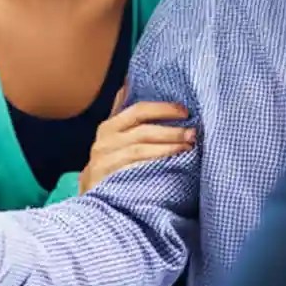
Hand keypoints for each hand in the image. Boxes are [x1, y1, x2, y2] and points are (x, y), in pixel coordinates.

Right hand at [78, 84, 193, 193]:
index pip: (138, 110)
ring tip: (188, 148)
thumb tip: (127, 82)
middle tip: (193, 133)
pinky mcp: (107, 180)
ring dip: (168, 148)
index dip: (163, 109)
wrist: (93, 204)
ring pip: (140, 150)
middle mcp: (104, 142)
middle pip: (142, 131)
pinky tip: (173, 167)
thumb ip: (121, 113)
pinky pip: (135, 170)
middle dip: (171, 131)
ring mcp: (104, 162)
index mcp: (109, 128)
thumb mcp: (113, 138)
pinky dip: (155, 166)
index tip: (185, 111)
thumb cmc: (111, 166)